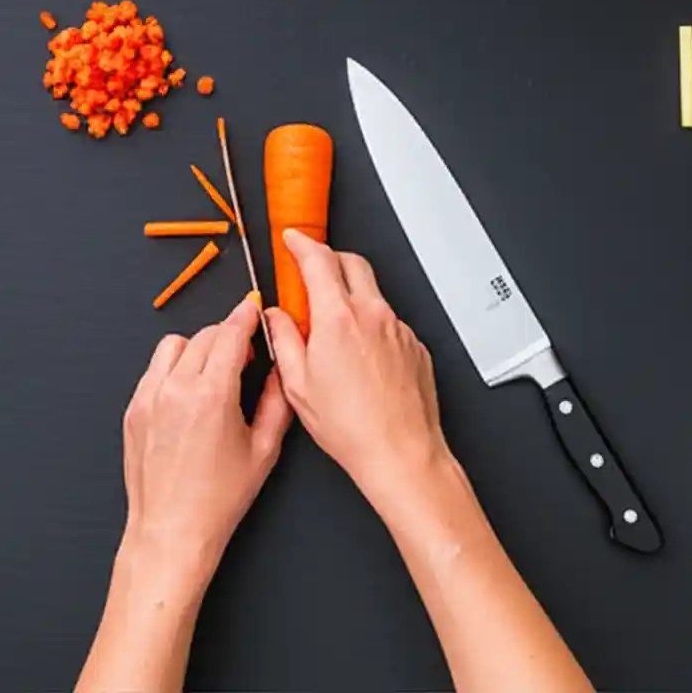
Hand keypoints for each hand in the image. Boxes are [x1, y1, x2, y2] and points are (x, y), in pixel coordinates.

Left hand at [120, 296, 292, 580]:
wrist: (171, 530)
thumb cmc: (218, 500)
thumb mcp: (263, 450)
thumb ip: (276, 402)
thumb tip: (280, 372)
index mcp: (211, 395)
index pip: (230, 334)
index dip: (246, 315)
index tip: (253, 307)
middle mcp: (175, 389)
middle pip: (204, 335)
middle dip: (227, 336)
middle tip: (245, 356)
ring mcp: (149, 398)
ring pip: (174, 346)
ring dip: (197, 349)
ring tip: (214, 374)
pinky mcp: (134, 410)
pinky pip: (154, 371)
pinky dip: (174, 370)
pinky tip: (190, 393)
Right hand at [266, 229, 448, 496]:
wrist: (401, 452)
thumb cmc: (351, 428)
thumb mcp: (298, 385)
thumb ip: (284, 341)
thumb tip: (275, 318)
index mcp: (338, 320)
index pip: (318, 261)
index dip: (302, 244)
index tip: (293, 240)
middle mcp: (373, 315)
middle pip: (352, 263)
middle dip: (329, 259)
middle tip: (311, 272)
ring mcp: (399, 328)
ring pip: (373, 293)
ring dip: (351, 296)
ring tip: (334, 329)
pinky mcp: (415, 345)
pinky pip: (390, 321)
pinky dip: (371, 325)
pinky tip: (361, 357)